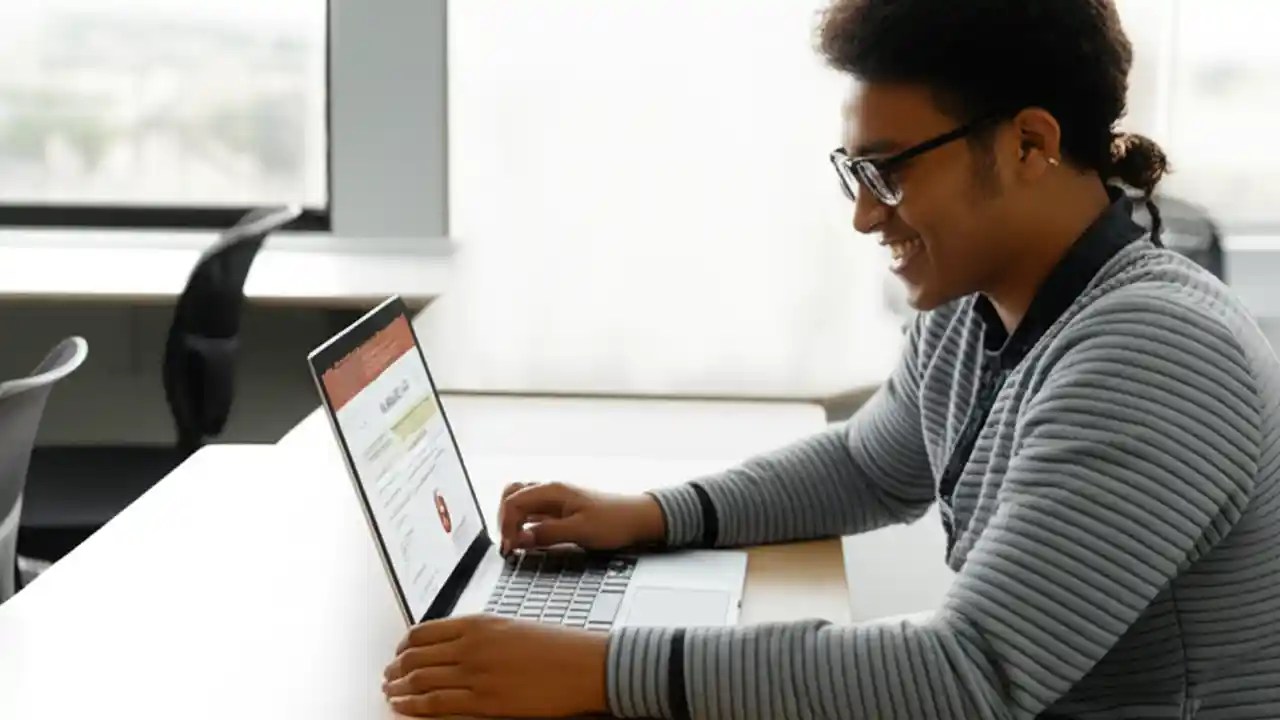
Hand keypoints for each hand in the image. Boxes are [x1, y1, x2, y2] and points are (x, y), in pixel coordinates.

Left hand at [382, 615, 608, 717]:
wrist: (582, 665)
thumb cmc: (556, 646)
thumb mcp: (512, 627)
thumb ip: (480, 634)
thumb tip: (454, 645)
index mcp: (478, 624)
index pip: (424, 632)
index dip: (404, 645)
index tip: (399, 653)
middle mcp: (471, 646)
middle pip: (416, 656)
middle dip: (396, 668)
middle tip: (389, 675)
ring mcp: (476, 674)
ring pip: (421, 680)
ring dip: (399, 688)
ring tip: (391, 693)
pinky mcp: (485, 701)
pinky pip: (437, 704)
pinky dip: (414, 706)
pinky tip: (405, 707)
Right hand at [498, 481, 665, 553]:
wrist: (638, 518)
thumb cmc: (614, 522)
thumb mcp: (580, 531)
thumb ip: (547, 534)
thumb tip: (519, 539)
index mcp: (552, 490)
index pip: (513, 502)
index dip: (506, 526)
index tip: (509, 548)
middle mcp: (550, 490)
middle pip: (511, 496)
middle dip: (504, 519)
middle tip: (508, 544)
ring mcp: (555, 499)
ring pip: (521, 502)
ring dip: (513, 520)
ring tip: (516, 543)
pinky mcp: (560, 509)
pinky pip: (534, 511)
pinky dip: (525, 523)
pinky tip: (530, 539)